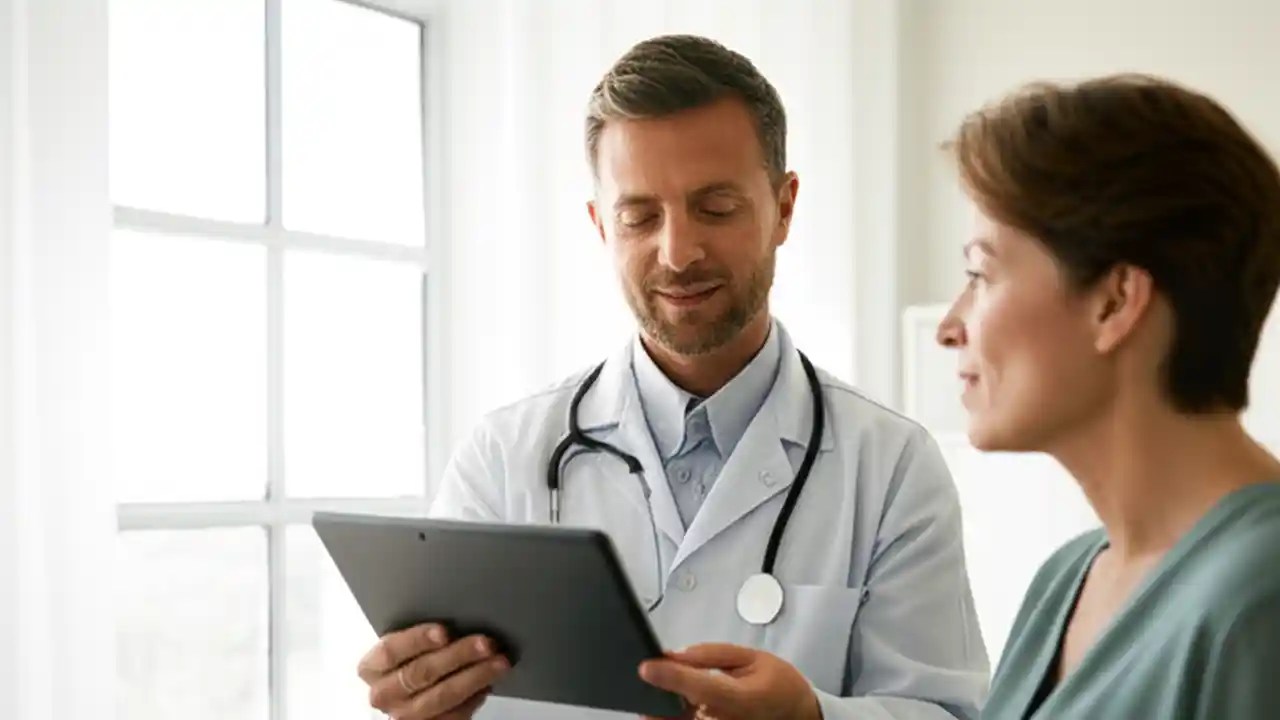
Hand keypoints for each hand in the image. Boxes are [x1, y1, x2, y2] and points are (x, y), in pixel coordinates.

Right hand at [357, 623, 511, 719]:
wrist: (409, 694)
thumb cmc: (412, 660)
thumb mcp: (407, 645)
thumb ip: (423, 635)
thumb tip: (461, 616)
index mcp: (372, 667)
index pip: (391, 651)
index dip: (417, 640)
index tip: (444, 631)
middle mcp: (383, 694)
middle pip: (421, 673)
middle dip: (458, 655)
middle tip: (486, 643)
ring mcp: (404, 715)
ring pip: (442, 696)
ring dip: (475, 677)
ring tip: (499, 662)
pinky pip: (454, 715)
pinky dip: (475, 697)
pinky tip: (488, 683)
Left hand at [638, 644, 820, 719]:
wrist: (798, 715)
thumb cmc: (778, 684)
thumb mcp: (752, 657)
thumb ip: (713, 654)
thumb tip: (677, 654)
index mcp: (742, 698)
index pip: (702, 688)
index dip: (673, 677)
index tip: (646, 667)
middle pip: (684, 714)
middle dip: (658, 698)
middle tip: (643, 680)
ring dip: (662, 711)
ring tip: (652, 692)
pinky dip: (673, 717)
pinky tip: (665, 706)